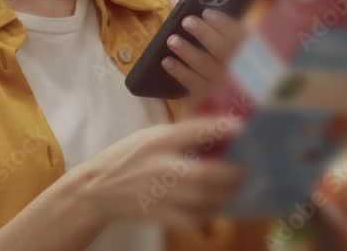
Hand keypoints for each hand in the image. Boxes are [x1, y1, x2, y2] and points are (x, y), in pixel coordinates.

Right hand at [72, 116, 242, 229]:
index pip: (194, 130)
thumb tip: (223, 129)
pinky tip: (220, 204)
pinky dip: (212, 212)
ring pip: (204, 198)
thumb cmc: (130, 156)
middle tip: (247, 167)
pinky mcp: (162, 215)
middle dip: (232, 172)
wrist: (99, 189)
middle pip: (205, 173)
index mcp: (160, 140)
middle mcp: (162, 166)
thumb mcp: (154, 135)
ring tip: (239, 186)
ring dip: (227, 193)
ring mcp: (162, 194)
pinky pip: (195, 217)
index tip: (244, 127)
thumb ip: (185, 133)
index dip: (221, 128)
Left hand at [161, 9, 246, 101]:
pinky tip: (166, 61)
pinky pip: (192, 83)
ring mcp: (222, 83)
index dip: (222, 23)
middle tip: (186, 21)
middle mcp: (237, 68)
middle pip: (221, 49)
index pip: (239, 35)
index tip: (207, 13)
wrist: (249, 106)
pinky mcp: (208, 97)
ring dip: (187, 51)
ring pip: (204, 65)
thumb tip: (206, 9)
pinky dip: (179, 71)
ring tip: (172, 40)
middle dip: (203, 33)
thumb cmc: (245, 69)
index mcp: (251, 53)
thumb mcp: (250, 48)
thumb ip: (237, 31)